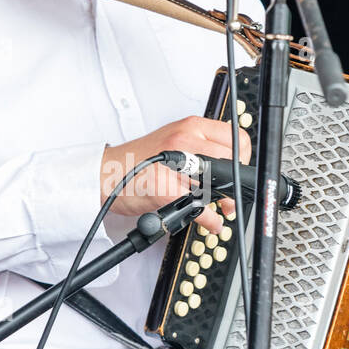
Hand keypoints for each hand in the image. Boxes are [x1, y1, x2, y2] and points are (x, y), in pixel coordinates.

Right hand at [100, 115, 251, 233]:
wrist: (106, 174)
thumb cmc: (137, 163)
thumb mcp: (174, 144)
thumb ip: (202, 150)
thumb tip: (230, 170)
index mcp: (190, 126)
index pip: (236, 138)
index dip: (243, 160)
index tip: (237, 174)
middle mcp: (184, 139)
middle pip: (232, 160)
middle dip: (236, 182)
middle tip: (228, 198)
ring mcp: (174, 162)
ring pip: (218, 181)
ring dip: (224, 201)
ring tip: (218, 208)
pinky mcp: (165, 187)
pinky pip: (199, 206)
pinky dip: (208, 219)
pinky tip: (207, 221)